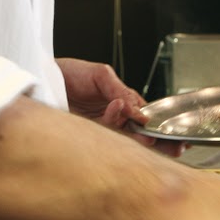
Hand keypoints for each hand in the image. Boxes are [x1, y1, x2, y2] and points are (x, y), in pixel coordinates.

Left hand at [55, 57, 184, 155]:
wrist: (42, 76)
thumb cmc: (68, 73)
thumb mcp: (100, 74)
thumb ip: (120, 89)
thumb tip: (137, 108)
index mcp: (121, 105)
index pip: (146, 120)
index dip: (162, 129)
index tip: (177, 136)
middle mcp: (112, 119)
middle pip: (140, 136)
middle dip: (158, 143)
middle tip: (174, 147)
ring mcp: (100, 127)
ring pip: (126, 138)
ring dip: (139, 136)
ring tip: (146, 130)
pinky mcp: (87, 133)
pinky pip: (106, 132)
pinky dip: (114, 120)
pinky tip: (117, 107)